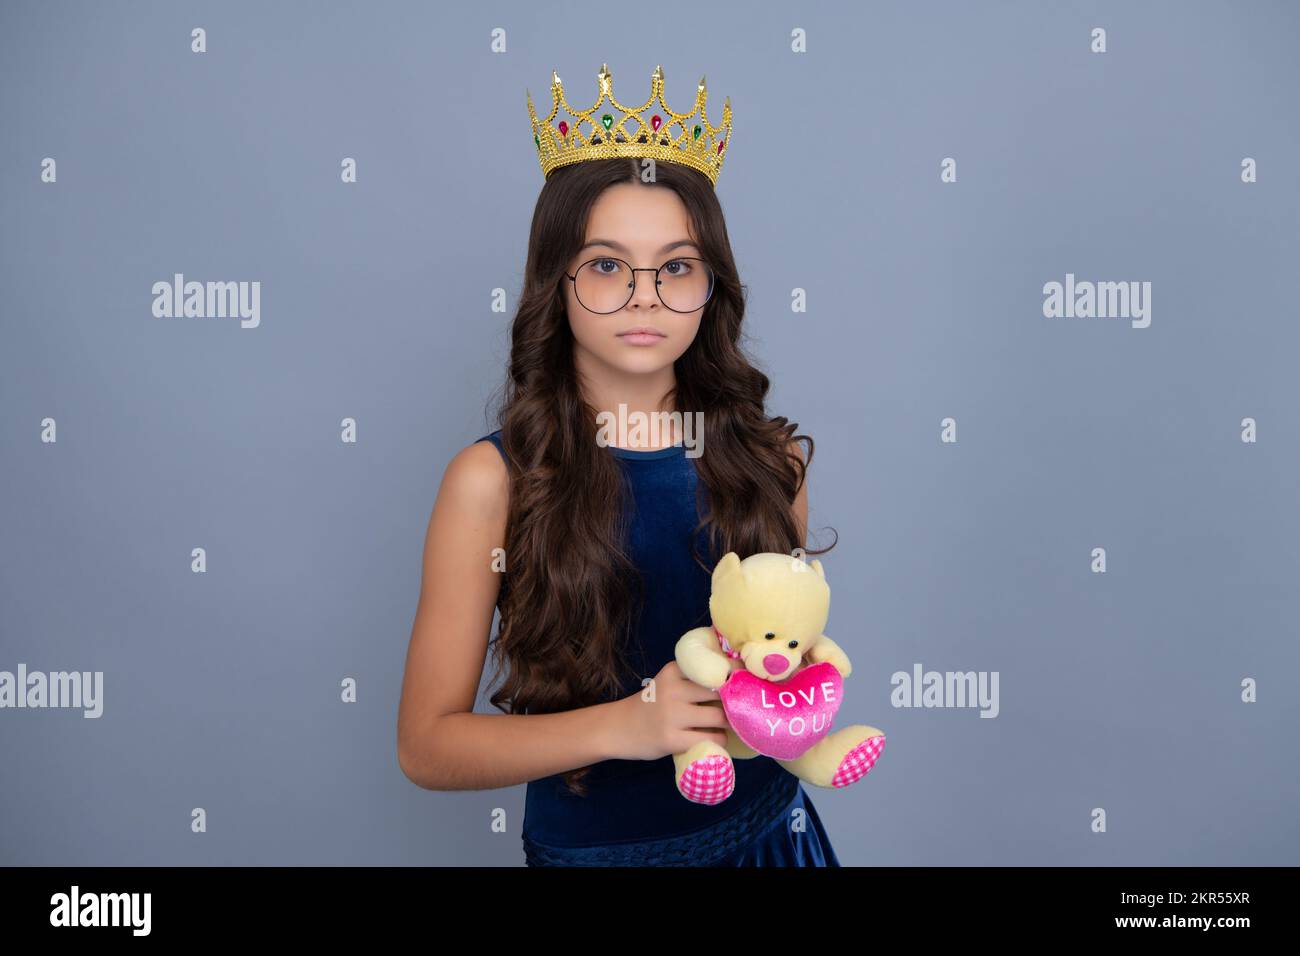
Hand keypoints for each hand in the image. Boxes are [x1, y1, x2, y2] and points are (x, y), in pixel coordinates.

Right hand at [607, 660, 730, 760]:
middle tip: (741, 706)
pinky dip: (720, 740)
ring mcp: (671, 715)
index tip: (749, 678)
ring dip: (729, 723)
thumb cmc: (651, 705)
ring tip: (728, 725)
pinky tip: (716, 740)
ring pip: (719, 716)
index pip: (713, 666)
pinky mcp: (671, 739)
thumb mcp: (667, 682)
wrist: (618, 728)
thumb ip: (693, 678)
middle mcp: (673, 689)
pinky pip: (711, 739)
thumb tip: (737, 675)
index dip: (735, 671)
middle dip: (735, 700)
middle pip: (720, 691)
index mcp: (673, 670)